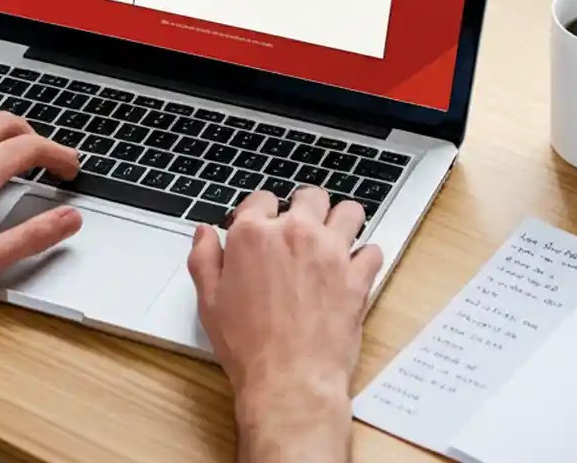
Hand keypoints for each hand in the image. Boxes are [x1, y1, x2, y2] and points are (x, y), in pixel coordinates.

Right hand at [187, 188, 382, 462]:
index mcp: (253, 236)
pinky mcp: (358, 274)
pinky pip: (373, 250)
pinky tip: (353, 270)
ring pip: (349, 211)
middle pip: (310, 196)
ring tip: (334, 239)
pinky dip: (365, 258)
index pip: (261, 199)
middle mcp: (295, 233)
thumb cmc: (247, 346)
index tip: (263, 226)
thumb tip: (205, 233)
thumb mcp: (209, 302)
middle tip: (301, 229)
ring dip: (341, 221)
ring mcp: (331, 251)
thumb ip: (204, 259)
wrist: (289, 380)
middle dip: (305, 207)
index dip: (261, 212)